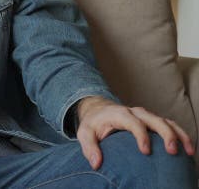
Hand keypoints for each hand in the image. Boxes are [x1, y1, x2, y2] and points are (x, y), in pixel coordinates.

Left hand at [75, 96, 194, 169]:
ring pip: (166, 121)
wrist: (99, 110)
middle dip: (166, 134)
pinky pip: (170, 124)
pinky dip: (180, 134)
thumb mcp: (85, 133)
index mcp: (119, 114)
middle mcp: (135, 112)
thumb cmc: (93, 123)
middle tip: (172, 151)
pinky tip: (187, 148)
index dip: (141, 135)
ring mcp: (146, 116)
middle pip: (155, 119)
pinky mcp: (152, 120)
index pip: (133, 122)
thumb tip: (96, 163)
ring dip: (178, 134)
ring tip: (188, 151)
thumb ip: (88, 147)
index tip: (145, 151)